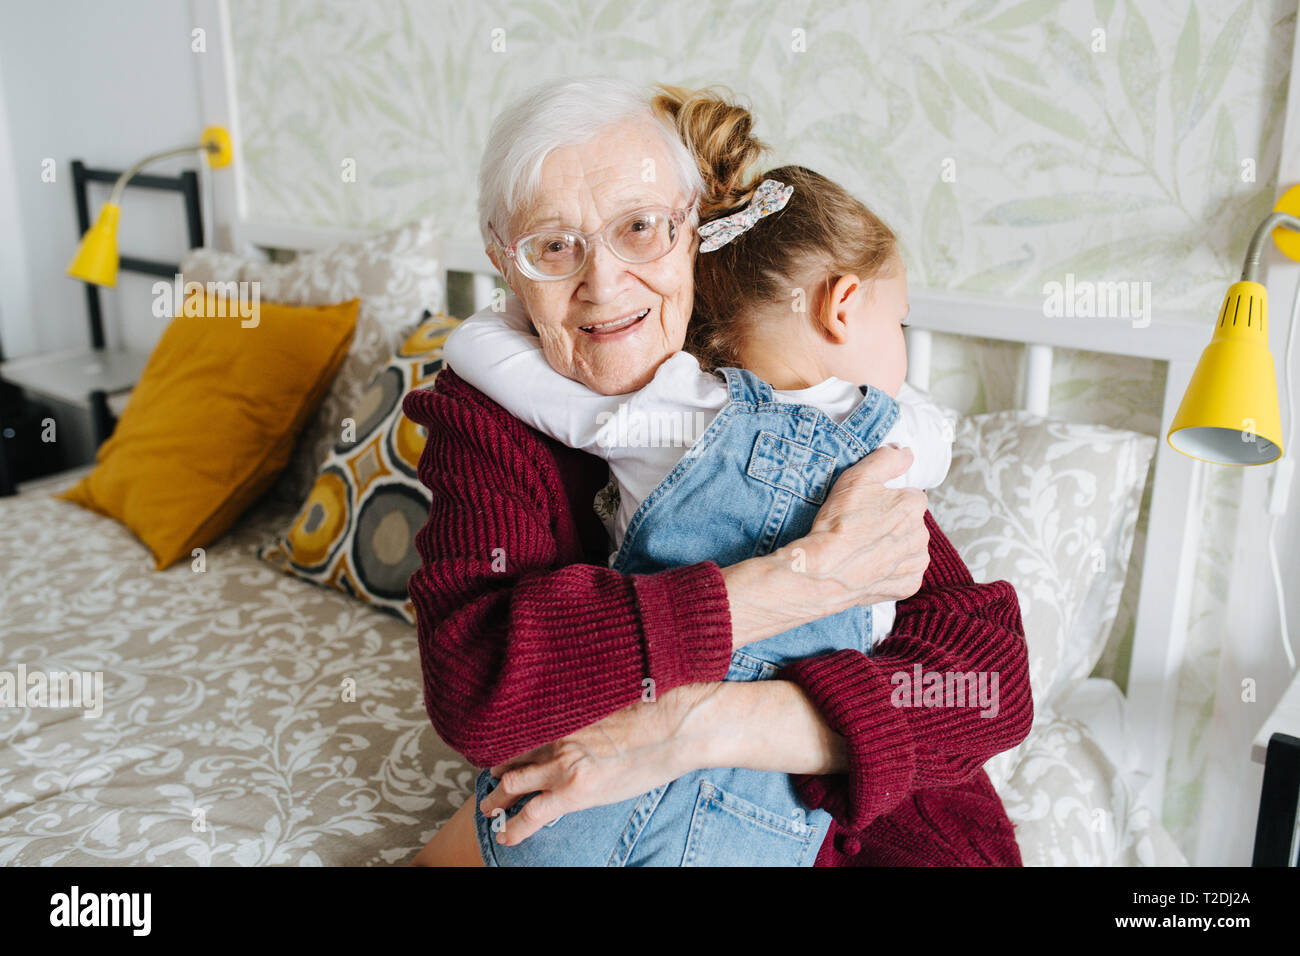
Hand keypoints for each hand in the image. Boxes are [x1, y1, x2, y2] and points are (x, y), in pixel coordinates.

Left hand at [478, 682, 718, 846]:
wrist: (674, 725)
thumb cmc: (653, 707)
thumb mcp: (610, 697)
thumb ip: (586, 707)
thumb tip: (583, 710)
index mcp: (563, 711)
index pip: (520, 728)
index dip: (507, 741)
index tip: (501, 749)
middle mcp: (556, 735)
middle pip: (510, 754)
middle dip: (496, 770)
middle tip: (491, 779)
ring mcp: (562, 764)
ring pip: (512, 784)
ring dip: (496, 798)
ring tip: (488, 808)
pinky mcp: (574, 790)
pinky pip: (532, 814)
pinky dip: (513, 827)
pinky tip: (505, 836)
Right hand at [722, 443, 930, 646]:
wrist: (823, 571)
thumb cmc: (838, 524)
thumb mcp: (857, 477)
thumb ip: (886, 459)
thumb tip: (906, 452)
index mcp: (914, 505)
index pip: (909, 495)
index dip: (887, 500)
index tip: (867, 507)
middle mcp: (921, 535)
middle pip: (909, 522)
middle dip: (892, 523)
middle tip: (862, 528)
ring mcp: (915, 563)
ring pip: (909, 548)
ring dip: (893, 547)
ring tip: (864, 548)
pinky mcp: (907, 587)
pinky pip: (904, 573)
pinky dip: (890, 571)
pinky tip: (870, 566)